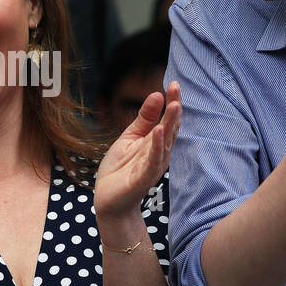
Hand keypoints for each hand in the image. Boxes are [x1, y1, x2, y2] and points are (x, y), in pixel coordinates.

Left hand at [95, 82, 181, 217]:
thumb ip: (144, 119)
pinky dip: (157, 147)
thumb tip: (157, 95)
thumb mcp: (130, 138)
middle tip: (176, 89)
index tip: (174, 84)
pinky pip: (152, 161)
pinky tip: (158, 132)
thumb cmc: (120, 169)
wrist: (109, 200)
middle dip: (174, 110)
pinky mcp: (143, 178)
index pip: (168, 120)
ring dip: (170, 124)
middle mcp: (159, 153)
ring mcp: (153, 166)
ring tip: (173, 106)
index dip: (172, 102)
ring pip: (165, 143)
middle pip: (170, 129)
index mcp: (156, 143)